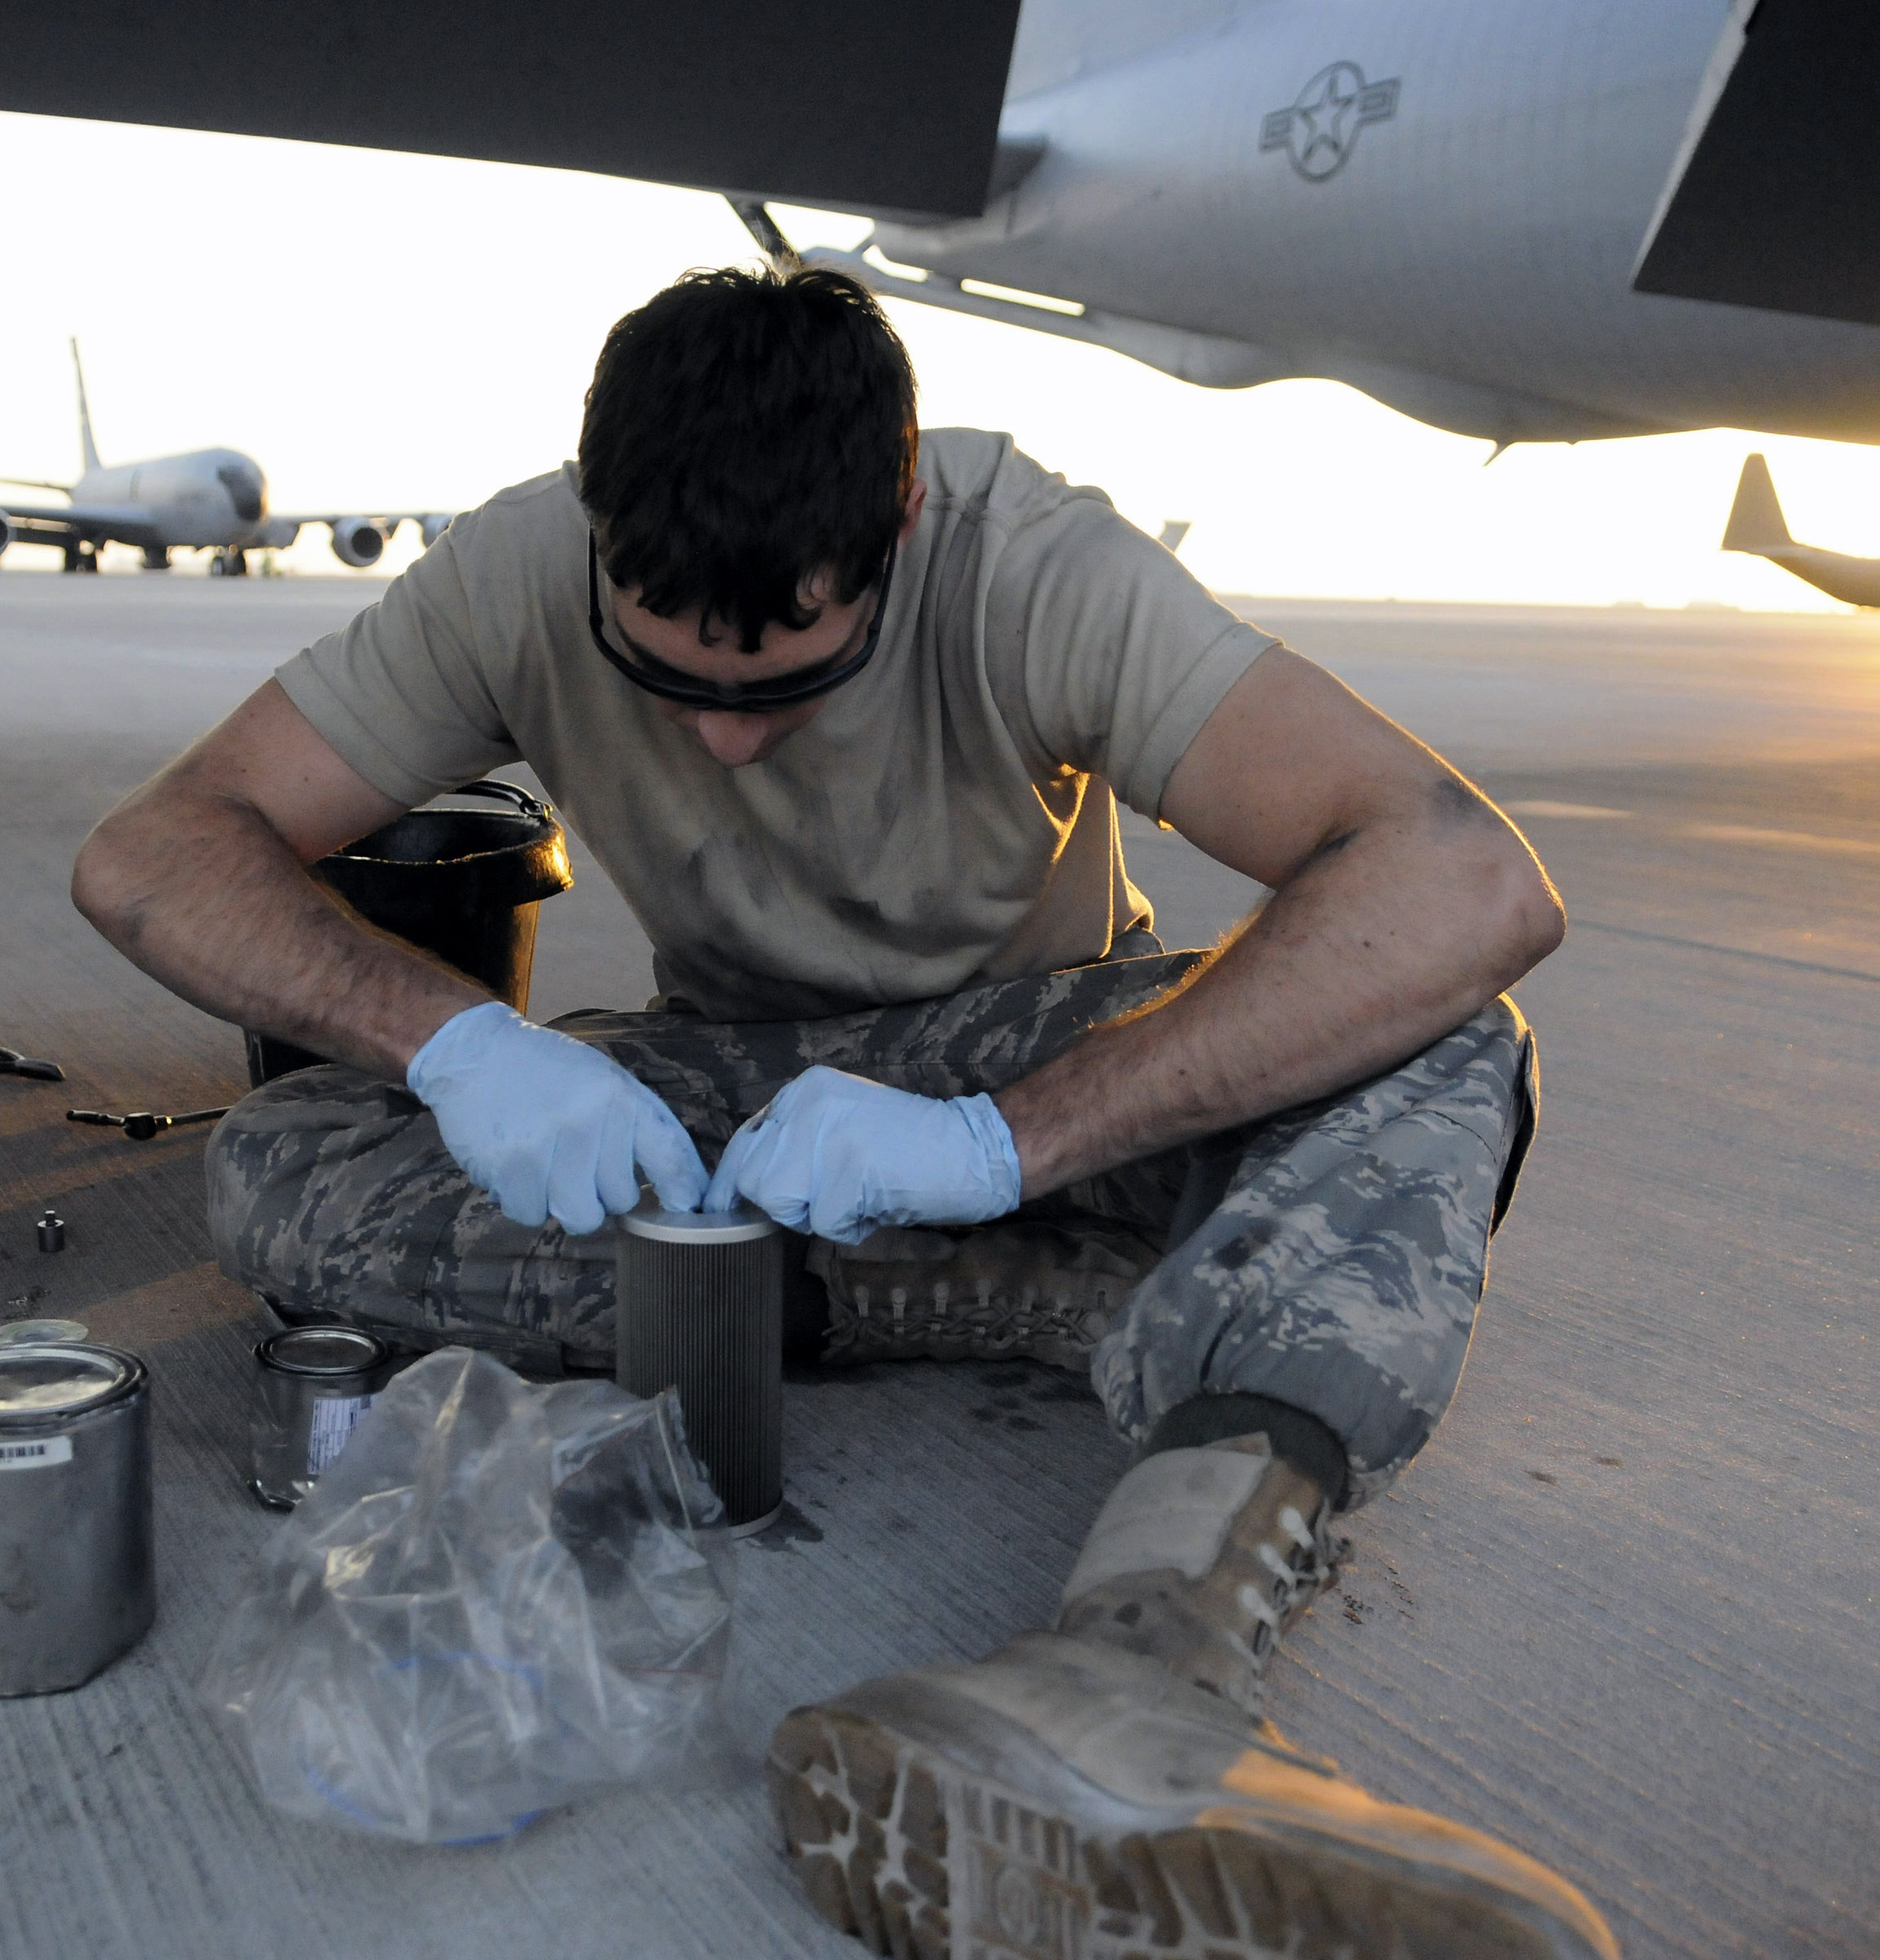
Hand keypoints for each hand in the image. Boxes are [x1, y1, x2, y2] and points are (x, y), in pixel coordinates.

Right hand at [407, 1002, 706, 1233]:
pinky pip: (532, 1215)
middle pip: (620, 1200)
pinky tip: (516, 1168)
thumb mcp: (603, 1080)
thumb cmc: (547, 1072)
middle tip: (578, 1166)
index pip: (670, 1156)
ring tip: (548, 1168)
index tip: (684, 1209)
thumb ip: (639, 1125)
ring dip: (563, 1203)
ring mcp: (549, 1144)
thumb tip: (684, 1184)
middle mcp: (590, 1119)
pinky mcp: (511, 1165)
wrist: (474, 1053)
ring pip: (580, 1217)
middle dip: (602, 1194)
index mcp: (620, 1096)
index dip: (683, 1191)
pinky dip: (524, 1201)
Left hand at [703, 1065, 1021, 1243]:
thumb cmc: (911, 1146)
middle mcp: (808, 1105)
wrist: (975, 1148)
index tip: (720, 1209)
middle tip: (831, 1201)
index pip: (745, 1142)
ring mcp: (828, 1136)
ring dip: (818, 1216)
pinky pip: (825, 1225)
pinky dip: (853, 1228)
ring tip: (859, 1197)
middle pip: (753, 1177)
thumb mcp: (842, 1123)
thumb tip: (743, 1184)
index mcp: (804, 1090)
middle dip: (784, 1203)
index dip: (732, 1183)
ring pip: (781, 1203)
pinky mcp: (849, 1172)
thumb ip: (796, 1143)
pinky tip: (882, 1205)